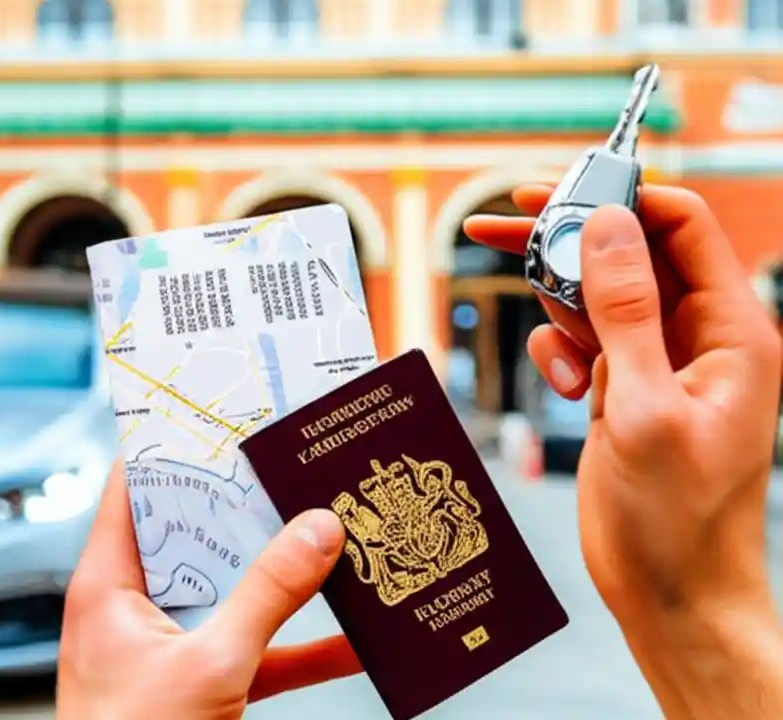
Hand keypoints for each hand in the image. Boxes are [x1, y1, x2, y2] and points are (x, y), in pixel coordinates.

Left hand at [56, 463, 360, 719]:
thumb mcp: (212, 665)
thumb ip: (268, 596)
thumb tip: (318, 529)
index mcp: (108, 582)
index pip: (133, 487)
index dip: (174, 445)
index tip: (226, 412)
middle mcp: (132, 605)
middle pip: (193, 533)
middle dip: (248, 506)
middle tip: (298, 466)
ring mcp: (167, 646)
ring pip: (231, 592)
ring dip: (281, 575)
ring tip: (336, 538)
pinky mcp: (199, 686)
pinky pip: (253, 653)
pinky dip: (299, 649)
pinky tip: (356, 643)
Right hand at [466, 186, 782, 718]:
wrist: (670, 594)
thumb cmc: (680, 520)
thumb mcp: (648, 408)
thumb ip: (627, 313)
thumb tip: (607, 227)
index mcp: (732, 332)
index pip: (682, 229)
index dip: (621, 199)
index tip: (557, 191)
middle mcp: (698, 337)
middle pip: (629, 253)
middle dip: (570, 237)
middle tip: (505, 219)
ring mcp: (659, 363)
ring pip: (598, 294)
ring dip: (561, 306)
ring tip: (558, 347)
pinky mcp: (625, 389)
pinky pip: (583, 341)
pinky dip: (561, 354)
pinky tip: (568, 389)